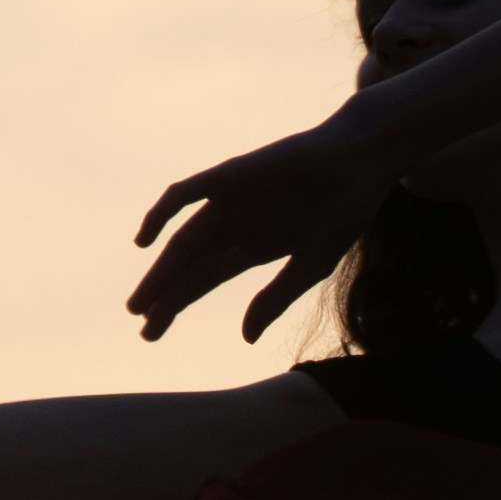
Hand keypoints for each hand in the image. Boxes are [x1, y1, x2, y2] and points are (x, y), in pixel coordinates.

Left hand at [126, 117, 389, 343]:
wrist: (361, 161)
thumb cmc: (345, 211)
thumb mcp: (311, 265)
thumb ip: (276, 299)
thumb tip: (245, 338)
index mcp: (252, 247)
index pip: (203, 280)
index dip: (176, 305)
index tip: (150, 333)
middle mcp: (234, 224)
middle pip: (187, 264)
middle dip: (163, 295)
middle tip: (140, 326)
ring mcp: (229, 200)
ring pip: (182, 238)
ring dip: (160, 269)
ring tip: (139, 303)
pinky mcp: (229, 175)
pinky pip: (185, 193)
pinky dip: (161, 213)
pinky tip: (144, 240)